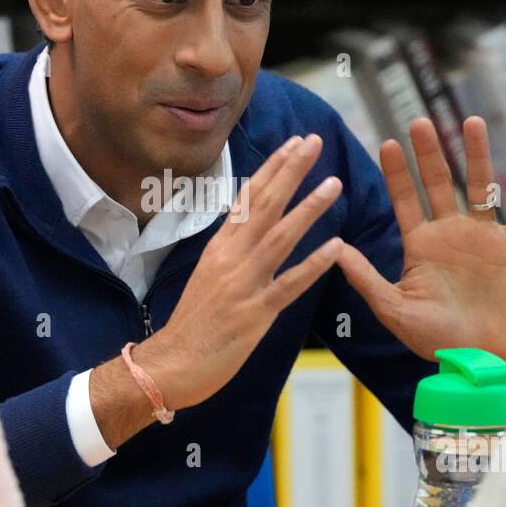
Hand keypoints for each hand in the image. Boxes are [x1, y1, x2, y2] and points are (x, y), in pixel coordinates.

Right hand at [137, 133, 342, 409]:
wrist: (170, 365)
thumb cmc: (192, 325)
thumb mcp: (208, 276)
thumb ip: (231, 251)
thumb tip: (248, 226)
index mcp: (219, 248)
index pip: (249, 198)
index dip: (273, 168)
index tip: (294, 143)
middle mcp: (230, 258)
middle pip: (264, 206)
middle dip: (291, 171)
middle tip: (315, 141)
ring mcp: (242, 285)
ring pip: (279, 238)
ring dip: (308, 209)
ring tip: (334, 183)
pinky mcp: (254, 314)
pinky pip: (288, 285)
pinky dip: (313, 265)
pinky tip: (336, 247)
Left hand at [336, 117, 505, 381]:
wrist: (480, 360)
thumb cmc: (434, 339)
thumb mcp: (394, 309)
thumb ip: (365, 278)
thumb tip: (334, 248)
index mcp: (420, 244)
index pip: (405, 200)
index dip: (397, 173)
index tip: (387, 143)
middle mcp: (450, 233)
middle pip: (439, 183)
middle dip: (430, 153)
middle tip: (420, 121)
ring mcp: (484, 238)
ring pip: (480, 187)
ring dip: (476, 155)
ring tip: (470, 121)